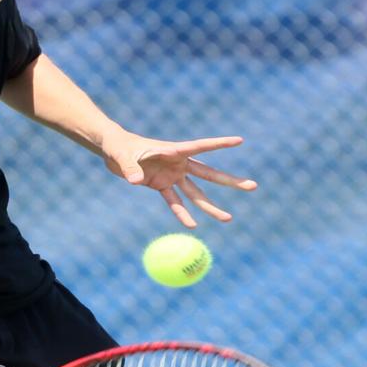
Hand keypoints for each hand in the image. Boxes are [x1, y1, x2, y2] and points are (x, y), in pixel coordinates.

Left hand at [101, 133, 258, 228]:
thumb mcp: (123, 155)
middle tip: (253, 186)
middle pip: (209, 174)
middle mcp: (178, 164)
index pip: (202, 146)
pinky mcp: (162, 185)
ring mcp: (173, 175)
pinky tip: (193, 226)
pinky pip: (175, 202)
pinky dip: (182, 214)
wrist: (113, 150)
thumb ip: (130, 167)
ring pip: (197, 193)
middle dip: (230, 182)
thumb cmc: (119, 146)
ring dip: (211, 207)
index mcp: (174, 150)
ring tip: (228, 218)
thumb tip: (135, 181)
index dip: (220, 144)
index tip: (240, 141)